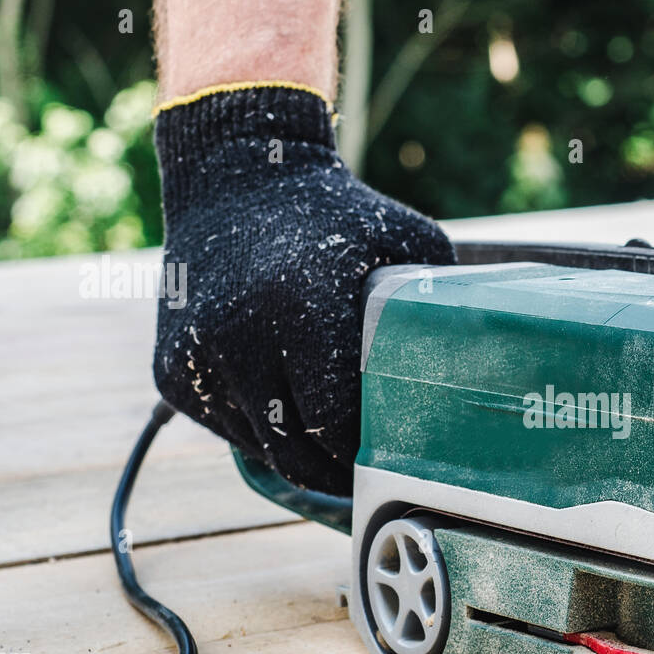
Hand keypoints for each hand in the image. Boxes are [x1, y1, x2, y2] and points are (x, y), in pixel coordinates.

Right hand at [152, 85, 452, 495]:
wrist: (232, 177)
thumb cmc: (331, 213)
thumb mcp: (401, 238)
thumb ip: (436, 299)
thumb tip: (482, 360)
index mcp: (301, 310)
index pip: (333, 422)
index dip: (362, 454)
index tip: (388, 462)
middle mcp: (239, 338)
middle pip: (294, 451)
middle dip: (332, 471)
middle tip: (362, 476)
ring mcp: (197, 358)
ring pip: (259, 448)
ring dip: (296, 454)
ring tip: (329, 446)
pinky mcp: (170, 371)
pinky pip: (226, 428)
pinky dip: (259, 431)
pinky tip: (286, 408)